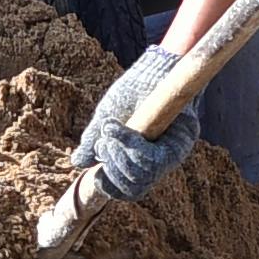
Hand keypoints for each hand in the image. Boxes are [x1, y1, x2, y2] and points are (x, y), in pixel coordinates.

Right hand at [73, 44, 196, 205]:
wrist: (154, 69)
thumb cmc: (131, 92)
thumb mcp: (107, 117)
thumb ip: (94, 141)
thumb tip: (78, 163)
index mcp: (140, 160)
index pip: (129, 189)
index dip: (111, 187)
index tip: (98, 176)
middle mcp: (158, 162)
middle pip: (134, 186)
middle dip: (112, 168)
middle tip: (104, 144)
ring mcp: (170, 154)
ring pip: (142, 175)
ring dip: (119, 157)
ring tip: (109, 133)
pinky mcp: (180, 143)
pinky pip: (152, 158)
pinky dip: (129, 145)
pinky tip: (116, 129)